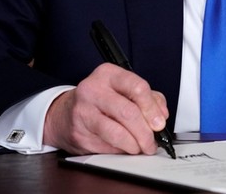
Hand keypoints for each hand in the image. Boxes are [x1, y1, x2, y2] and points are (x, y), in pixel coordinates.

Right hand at [42, 63, 169, 155]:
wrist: (64, 113)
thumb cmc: (99, 101)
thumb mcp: (123, 90)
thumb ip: (147, 98)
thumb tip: (161, 115)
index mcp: (108, 74)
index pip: (137, 87)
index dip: (152, 108)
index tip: (159, 123)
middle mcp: (93, 89)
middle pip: (129, 112)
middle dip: (145, 133)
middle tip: (151, 142)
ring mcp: (83, 111)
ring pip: (118, 133)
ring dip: (134, 145)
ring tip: (139, 148)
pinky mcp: (79, 133)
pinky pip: (107, 146)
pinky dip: (120, 151)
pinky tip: (123, 148)